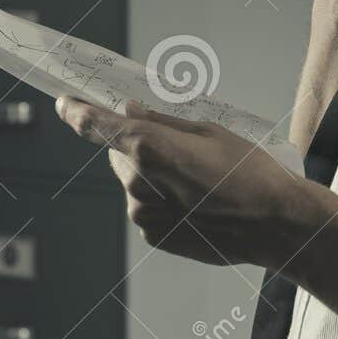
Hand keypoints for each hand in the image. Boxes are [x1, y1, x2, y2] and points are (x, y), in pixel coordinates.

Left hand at [54, 96, 327, 269]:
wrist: (273, 224)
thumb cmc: (248, 172)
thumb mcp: (208, 132)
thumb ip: (160, 122)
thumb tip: (129, 112)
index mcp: (149, 149)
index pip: (96, 126)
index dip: (76, 111)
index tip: (64, 102)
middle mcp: (137, 184)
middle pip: (120, 154)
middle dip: (139, 146)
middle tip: (180, 149)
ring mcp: (143, 214)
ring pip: (133, 182)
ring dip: (152, 175)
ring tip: (197, 180)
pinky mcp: (153, 236)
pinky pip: (146, 208)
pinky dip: (162, 200)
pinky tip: (196, 201)